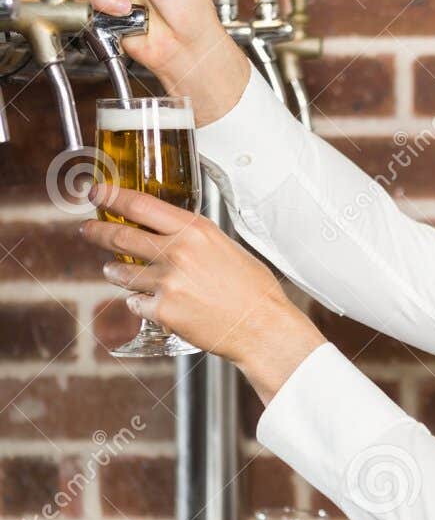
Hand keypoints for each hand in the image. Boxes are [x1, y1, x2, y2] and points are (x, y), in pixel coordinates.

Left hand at [79, 182, 325, 402]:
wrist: (262, 327)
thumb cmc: (253, 290)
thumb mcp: (226, 247)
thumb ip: (195, 238)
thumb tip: (170, 233)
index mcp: (195, 231)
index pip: (141, 204)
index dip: (112, 195)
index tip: (97, 192)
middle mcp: (178, 252)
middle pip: (121, 235)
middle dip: (97, 232)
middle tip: (88, 230)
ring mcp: (167, 282)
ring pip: (121, 272)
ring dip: (115, 270)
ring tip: (114, 270)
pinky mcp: (162, 311)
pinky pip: (135, 303)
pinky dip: (140, 302)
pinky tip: (154, 303)